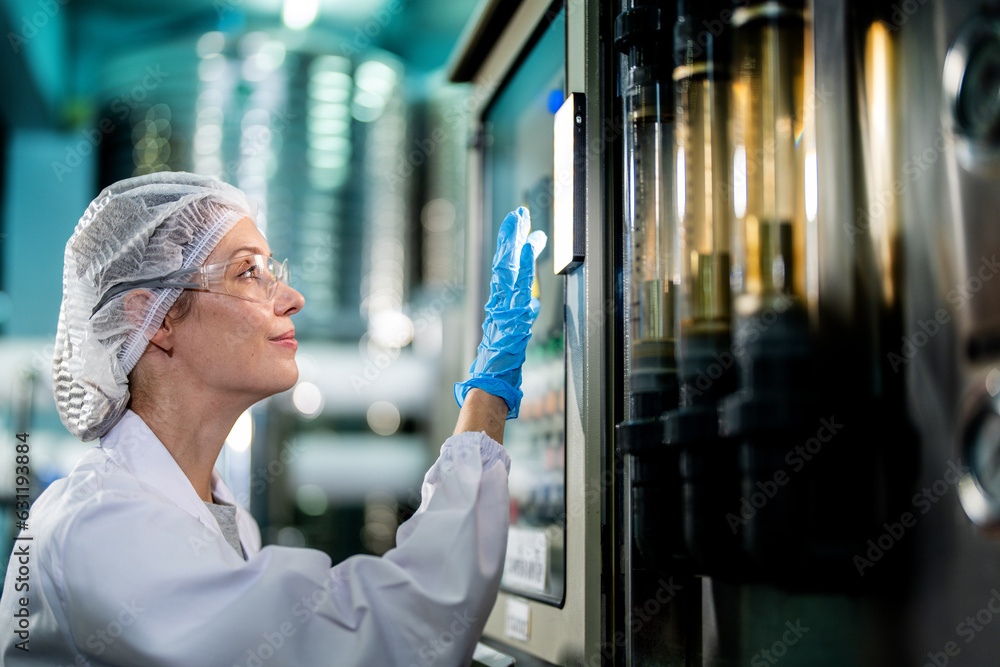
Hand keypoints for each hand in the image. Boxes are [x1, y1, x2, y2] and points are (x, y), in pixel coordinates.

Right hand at [454, 207, 546, 418]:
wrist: (489, 385)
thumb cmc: (498, 369)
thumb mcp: (509, 340)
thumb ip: (517, 320)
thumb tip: (529, 305)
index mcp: (502, 307)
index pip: (507, 272)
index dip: (513, 250)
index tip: (521, 231)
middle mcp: (502, 304)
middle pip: (507, 264)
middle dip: (513, 238)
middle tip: (520, 215)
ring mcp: (505, 308)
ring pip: (510, 269)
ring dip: (516, 243)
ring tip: (521, 221)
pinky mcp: (511, 315)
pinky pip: (518, 284)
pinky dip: (522, 263)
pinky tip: (528, 245)